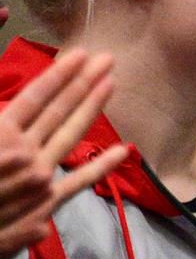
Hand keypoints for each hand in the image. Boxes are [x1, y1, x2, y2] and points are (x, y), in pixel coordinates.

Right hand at [0, 49, 126, 256]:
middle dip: (84, 82)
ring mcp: (40, 179)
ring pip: (71, 137)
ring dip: (92, 108)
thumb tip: (8, 110)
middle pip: (60, 111)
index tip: (80, 54)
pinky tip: (121, 149)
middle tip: (107, 58)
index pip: (36, 97)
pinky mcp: (45, 205)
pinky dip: (101, 166)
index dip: (60, 74)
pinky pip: (79, 182)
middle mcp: (25, 154)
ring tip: (112, 83)